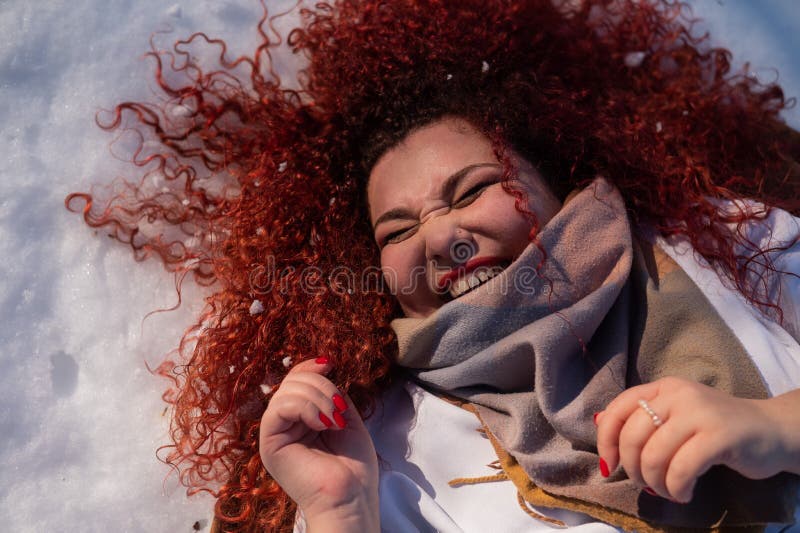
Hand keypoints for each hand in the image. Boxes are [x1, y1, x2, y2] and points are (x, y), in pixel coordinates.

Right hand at [259, 358, 379, 531]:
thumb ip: (330, 392)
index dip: (309, 367)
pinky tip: (322, 424)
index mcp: (299, 419)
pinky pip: (280, 407)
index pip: (295, 380)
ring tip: (334, 421)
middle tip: (339, 410)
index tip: (330, 364)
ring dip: (318, 398)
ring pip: (286, 390)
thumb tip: (322, 365)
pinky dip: (305, 407)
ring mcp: (275, 434)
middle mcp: (284, 425)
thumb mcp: (345, 416)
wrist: (352, 498)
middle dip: (321, 386)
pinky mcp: (270, 443)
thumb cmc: (353, 466)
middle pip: (291, 381)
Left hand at [595, 376, 795, 503]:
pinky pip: (681, 468)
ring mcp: (700, 413)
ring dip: (656, 482)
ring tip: (669, 490)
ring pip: (654, 455)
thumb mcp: (676, 416)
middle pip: (632, 435)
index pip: (618, 408)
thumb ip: (644, 420)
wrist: (771, 430)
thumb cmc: (716, 429)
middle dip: (632, 468)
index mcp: (663, 387)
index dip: (606, 439)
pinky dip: (677, 488)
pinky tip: (685, 492)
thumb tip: (601, 428)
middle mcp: (678, 394)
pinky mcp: (720, 436)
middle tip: (646, 483)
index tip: (608, 465)